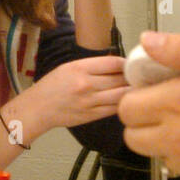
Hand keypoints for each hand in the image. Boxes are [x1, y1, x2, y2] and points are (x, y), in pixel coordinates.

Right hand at [12, 55, 127, 138]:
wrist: (38, 108)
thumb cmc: (53, 85)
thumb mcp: (69, 67)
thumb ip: (92, 66)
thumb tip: (117, 65)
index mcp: (80, 68)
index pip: (113, 63)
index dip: (127, 63)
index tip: (132, 64)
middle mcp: (86, 84)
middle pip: (120, 79)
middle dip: (132, 77)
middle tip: (140, 76)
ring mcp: (90, 102)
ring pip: (121, 95)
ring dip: (132, 91)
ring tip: (138, 88)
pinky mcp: (92, 116)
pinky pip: (114, 109)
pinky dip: (123, 104)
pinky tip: (128, 101)